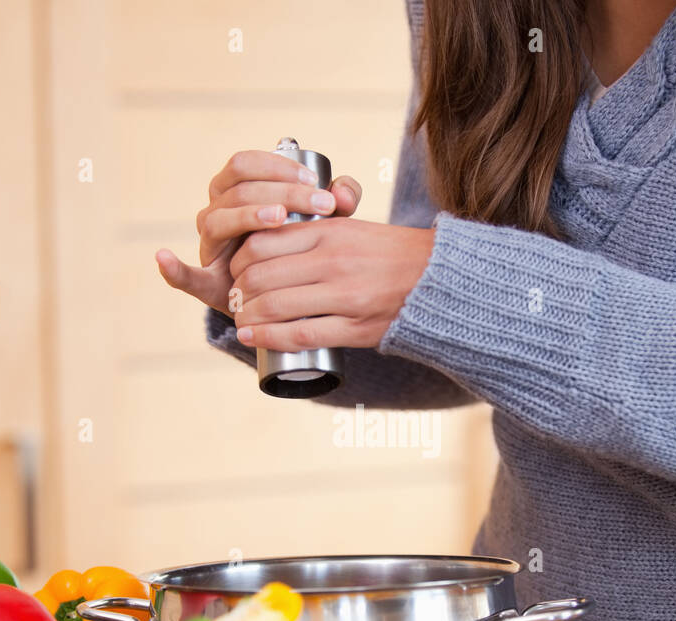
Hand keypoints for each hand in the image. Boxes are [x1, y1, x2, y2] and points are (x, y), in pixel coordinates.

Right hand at [155, 149, 360, 314]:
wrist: (286, 289)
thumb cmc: (302, 243)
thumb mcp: (325, 218)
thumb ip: (339, 201)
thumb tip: (344, 192)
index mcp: (237, 188)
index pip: (245, 164)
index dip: (277, 167)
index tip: (315, 181)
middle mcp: (216, 210)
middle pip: (238, 189)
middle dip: (281, 191)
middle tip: (320, 205)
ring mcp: (209, 244)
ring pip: (219, 219)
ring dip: (249, 215)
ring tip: (279, 218)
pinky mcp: (207, 281)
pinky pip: (185, 276)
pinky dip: (173, 269)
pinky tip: (165, 258)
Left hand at [228, 218, 434, 350]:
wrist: (440, 281)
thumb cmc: (392, 255)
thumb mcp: (353, 228)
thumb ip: (315, 233)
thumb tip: (268, 243)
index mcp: (330, 231)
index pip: (263, 241)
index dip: (239, 259)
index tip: (236, 271)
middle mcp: (333, 260)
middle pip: (261, 275)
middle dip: (238, 290)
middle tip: (235, 298)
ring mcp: (344, 295)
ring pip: (275, 305)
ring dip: (248, 316)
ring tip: (242, 320)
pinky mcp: (354, 326)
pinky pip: (299, 333)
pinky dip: (268, 337)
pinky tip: (251, 338)